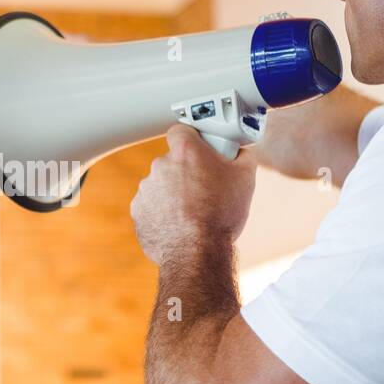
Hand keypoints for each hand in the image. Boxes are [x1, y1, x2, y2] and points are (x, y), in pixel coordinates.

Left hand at [130, 124, 257, 265]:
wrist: (197, 252)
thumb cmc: (220, 215)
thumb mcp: (245, 178)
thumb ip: (241, 156)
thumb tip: (239, 151)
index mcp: (184, 151)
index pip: (181, 131)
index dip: (192, 140)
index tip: (200, 151)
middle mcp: (160, 166)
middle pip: (172, 161)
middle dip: (185, 171)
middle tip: (204, 188)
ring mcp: (146, 189)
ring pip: (161, 185)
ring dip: (173, 193)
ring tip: (193, 212)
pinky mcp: (138, 211)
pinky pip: (152, 206)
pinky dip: (162, 213)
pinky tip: (180, 224)